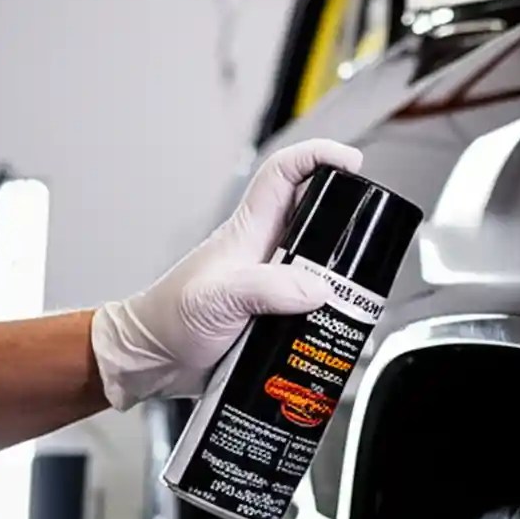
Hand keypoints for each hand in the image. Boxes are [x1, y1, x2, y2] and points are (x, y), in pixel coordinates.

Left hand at [91, 140, 362, 409]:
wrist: (150, 361)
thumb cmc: (168, 319)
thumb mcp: (217, 298)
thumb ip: (266, 289)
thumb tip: (317, 288)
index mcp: (250, 231)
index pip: (286, 174)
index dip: (318, 157)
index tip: (351, 162)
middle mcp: (266, 251)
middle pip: (318, 217)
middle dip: (347, 222)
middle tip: (368, 239)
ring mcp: (273, 282)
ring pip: (321, 265)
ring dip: (342, 278)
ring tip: (357, 295)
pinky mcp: (277, 312)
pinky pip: (315, 305)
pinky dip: (331, 315)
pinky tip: (336, 328)